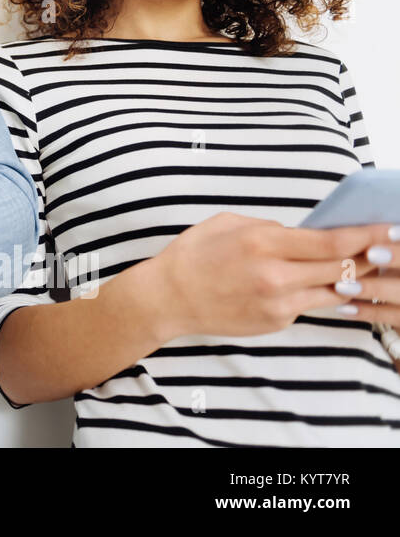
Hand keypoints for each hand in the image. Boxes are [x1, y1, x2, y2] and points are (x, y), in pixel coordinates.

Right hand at [145, 211, 398, 340]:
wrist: (168, 297)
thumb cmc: (193, 254)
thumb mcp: (228, 223)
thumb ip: (270, 226)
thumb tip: (303, 232)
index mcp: (264, 242)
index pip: (333, 242)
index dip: (367, 236)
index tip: (388, 229)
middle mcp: (276, 275)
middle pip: (344, 267)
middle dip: (371, 257)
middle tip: (390, 248)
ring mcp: (278, 303)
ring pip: (334, 290)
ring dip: (352, 279)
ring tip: (364, 267)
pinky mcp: (276, 322)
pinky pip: (310, 305)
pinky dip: (320, 293)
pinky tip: (323, 284)